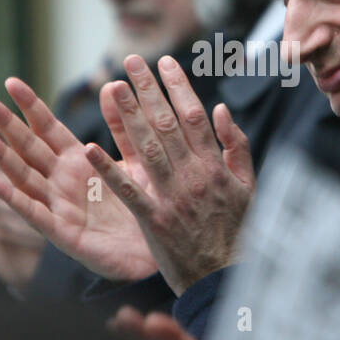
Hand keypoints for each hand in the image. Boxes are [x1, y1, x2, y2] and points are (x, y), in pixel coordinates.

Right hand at [0, 78, 157, 282]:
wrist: (157, 252)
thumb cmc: (144, 206)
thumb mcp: (136, 160)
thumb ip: (122, 126)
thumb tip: (112, 85)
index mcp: (79, 162)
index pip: (48, 128)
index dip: (30, 105)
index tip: (11, 81)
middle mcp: (63, 181)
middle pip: (29, 147)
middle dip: (7, 124)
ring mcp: (59, 206)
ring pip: (23, 176)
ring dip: (1, 156)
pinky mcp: (62, 234)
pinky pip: (33, 212)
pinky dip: (10, 197)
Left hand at [85, 55, 253, 295]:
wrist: (226, 278)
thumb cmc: (237, 232)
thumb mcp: (248, 186)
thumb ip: (235, 147)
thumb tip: (221, 110)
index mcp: (215, 166)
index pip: (195, 116)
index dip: (178, 87)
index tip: (164, 63)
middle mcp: (194, 176)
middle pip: (167, 125)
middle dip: (148, 90)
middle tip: (131, 61)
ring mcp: (173, 197)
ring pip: (147, 148)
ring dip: (128, 116)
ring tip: (112, 87)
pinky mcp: (154, 221)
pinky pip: (128, 191)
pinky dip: (109, 169)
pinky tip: (90, 148)